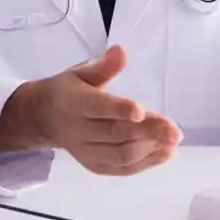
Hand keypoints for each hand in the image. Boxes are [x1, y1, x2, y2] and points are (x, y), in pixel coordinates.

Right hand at [0, 45, 180, 175]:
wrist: (44, 118)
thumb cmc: (68, 90)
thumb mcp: (80, 72)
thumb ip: (102, 66)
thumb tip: (121, 51)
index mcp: (73, 103)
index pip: (97, 107)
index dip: (119, 110)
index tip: (141, 110)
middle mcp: (78, 130)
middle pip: (115, 134)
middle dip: (147, 132)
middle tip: (175, 130)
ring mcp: (86, 152)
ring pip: (120, 155)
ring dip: (149, 149)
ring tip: (173, 141)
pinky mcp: (94, 165)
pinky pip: (121, 168)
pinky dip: (145, 163)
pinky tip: (165, 152)